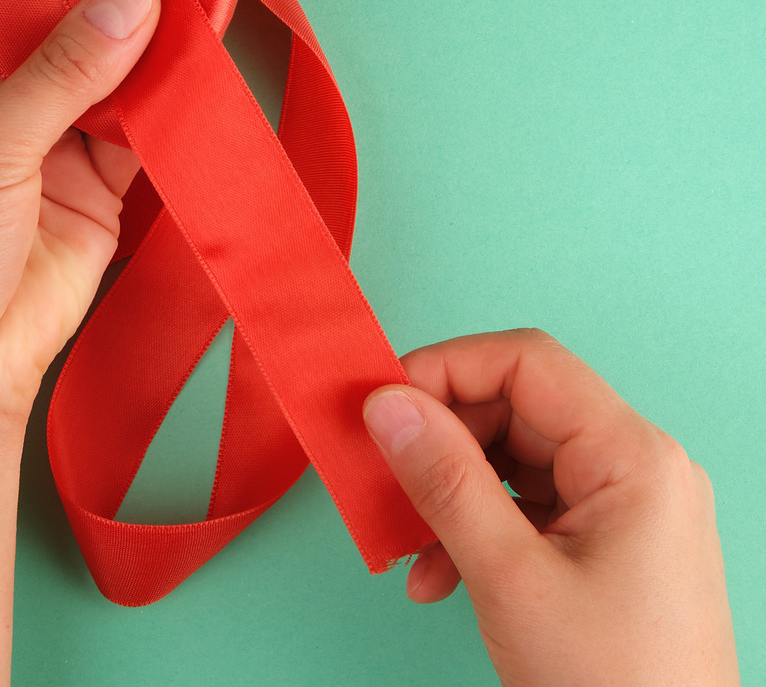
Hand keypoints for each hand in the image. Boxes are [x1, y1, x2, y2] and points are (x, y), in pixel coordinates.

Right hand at [364, 330, 738, 686]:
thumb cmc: (613, 685)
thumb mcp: (510, 577)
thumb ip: (444, 481)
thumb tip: (387, 405)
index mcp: (634, 458)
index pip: (525, 362)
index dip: (444, 369)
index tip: (380, 405)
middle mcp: (637, 470)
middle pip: (515, 407)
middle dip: (440, 439)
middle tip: (380, 474)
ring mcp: (626, 510)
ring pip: (513, 459)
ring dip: (449, 492)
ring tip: (406, 544)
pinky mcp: (609, 548)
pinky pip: (527, 507)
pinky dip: (473, 528)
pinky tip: (436, 576)